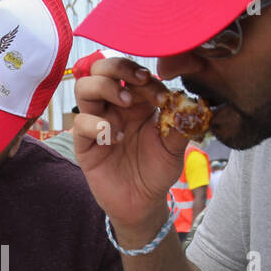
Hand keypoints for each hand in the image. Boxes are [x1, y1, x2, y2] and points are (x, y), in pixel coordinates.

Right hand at [73, 57, 187, 245]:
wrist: (143, 202)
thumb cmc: (157, 171)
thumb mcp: (175, 147)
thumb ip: (180, 123)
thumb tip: (189, 103)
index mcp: (136, 101)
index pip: (131, 72)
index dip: (146, 76)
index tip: (163, 96)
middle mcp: (113, 107)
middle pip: (100, 68)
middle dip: (118, 67)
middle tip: (139, 82)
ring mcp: (96, 123)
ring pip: (83, 87)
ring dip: (105, 88)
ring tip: (127, 105)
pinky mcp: (84, 144)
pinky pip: (81, 124)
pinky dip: (99, 126)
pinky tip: (118, 139)